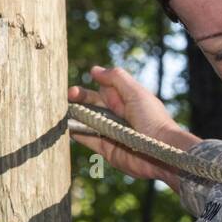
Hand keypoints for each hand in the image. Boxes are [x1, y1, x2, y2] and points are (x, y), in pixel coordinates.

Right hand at [68, 65, 191, 186]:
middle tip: (67, 98)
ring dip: (74, 116)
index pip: (102, 90)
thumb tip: (94, 69)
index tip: (75, 91)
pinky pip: (87, 140)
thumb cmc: (152, 119)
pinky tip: (64, 127)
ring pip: (87, 122)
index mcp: (126, 101)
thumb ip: (116, 78)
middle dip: (78, 100)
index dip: (89, 90)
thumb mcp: (136, 92)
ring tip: (59, 111)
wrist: (162, 152)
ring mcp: (111, 133)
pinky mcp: (107, 150)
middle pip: (92, 105)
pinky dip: (76, 133)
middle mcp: (117, 116)